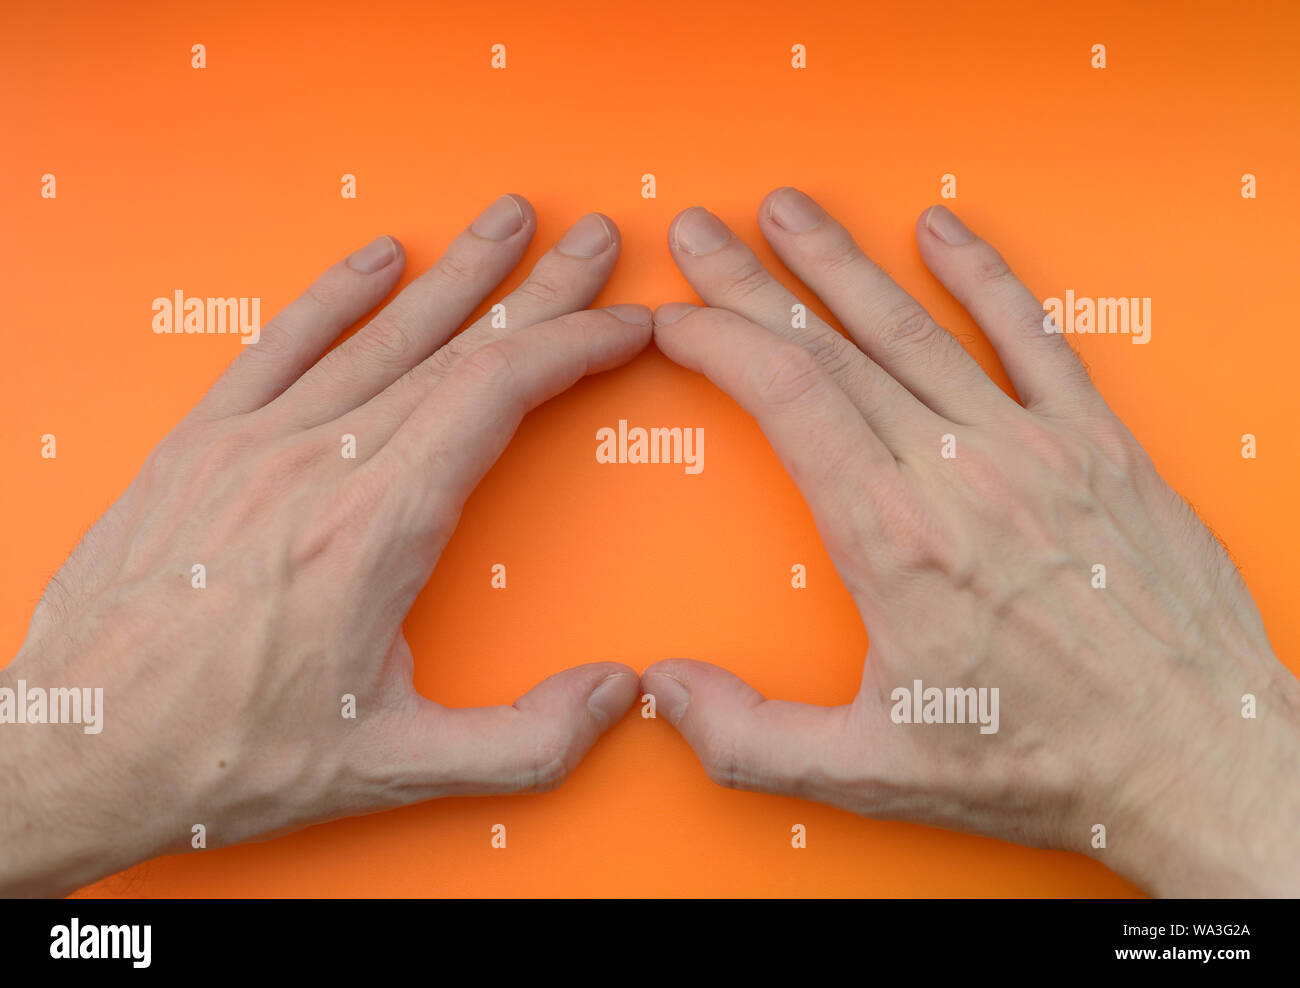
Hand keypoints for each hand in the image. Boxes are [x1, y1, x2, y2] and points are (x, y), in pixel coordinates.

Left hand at [0, 195, 647, 896]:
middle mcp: (315, 467)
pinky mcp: (198, 446)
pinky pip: (278, 345)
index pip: (495, 396)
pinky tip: (377, 259)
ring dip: (454, 273)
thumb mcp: (395, 770)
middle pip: (451, 347)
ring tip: (505, 222)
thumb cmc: (228, 755)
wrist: (82, 750)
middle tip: (588, 242)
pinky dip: (334, 295)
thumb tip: (610, 694)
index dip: (571, 346)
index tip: (620, 325)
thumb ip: (522, 740)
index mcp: (374, 531)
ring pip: (376, 333)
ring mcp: (251, 446)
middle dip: (537, 290)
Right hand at [642, 189, 1299, 896]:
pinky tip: (943, 232)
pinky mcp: (1097, 445)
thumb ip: (752, 737)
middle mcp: (958, 472)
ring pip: (916, 328)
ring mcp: (1032, 448)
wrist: (1196, 758)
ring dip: (843, 263)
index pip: (786, 396)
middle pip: (831, 348)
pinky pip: (1032, 337)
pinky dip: (984, 277)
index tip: (679, 318)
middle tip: (703, 234)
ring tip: (791, 212)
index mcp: (893, 537)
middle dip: (753, 284)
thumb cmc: (1045, 762)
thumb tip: (669, 689)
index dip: (721, 341)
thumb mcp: (874, 771)